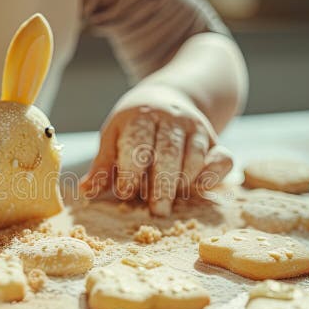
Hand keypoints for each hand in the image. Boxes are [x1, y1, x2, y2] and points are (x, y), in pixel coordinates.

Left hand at [80, 83, 231, 215]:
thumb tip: (86, 191)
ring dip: (184, 182)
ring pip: (195, 156)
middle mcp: (172, 118)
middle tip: (156, 211)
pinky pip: (223, 159)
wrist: (169, 97)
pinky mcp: (215, 141)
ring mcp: (196, 128)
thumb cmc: (134, 126)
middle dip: (162, 183)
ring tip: (172, 203)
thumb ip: (103, 165)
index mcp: (141, 115)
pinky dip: (213, 176)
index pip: (137, 142)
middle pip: (169, 152)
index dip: (131, 169)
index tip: (124, 192)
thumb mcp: (114, 137)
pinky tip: (199, 189)